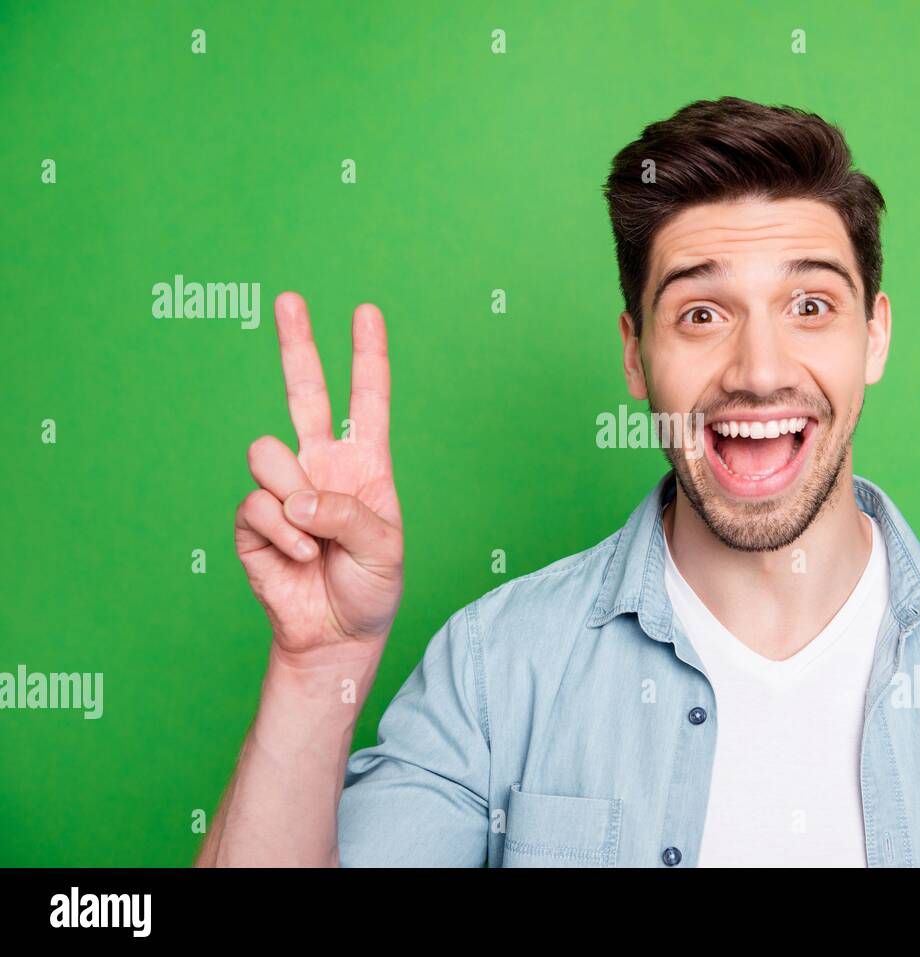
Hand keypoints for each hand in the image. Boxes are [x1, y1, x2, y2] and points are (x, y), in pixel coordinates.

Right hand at [234, 292, 402, 655]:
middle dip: (297, 345)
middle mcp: (321, 467)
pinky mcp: (253, 522)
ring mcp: (285, 490)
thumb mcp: (385, 549)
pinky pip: (256, 504)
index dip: (367, 358)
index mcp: (364, 466)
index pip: (366, 401)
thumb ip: (348, 513)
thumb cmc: (371, 587)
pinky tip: (301, 555)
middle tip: (289, 299)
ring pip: (268, 454)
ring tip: (316, 539)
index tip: (366, 312)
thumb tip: (297, 496)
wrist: (336, 636)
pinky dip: (283, 532)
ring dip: (294, 497)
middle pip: (303, 394)